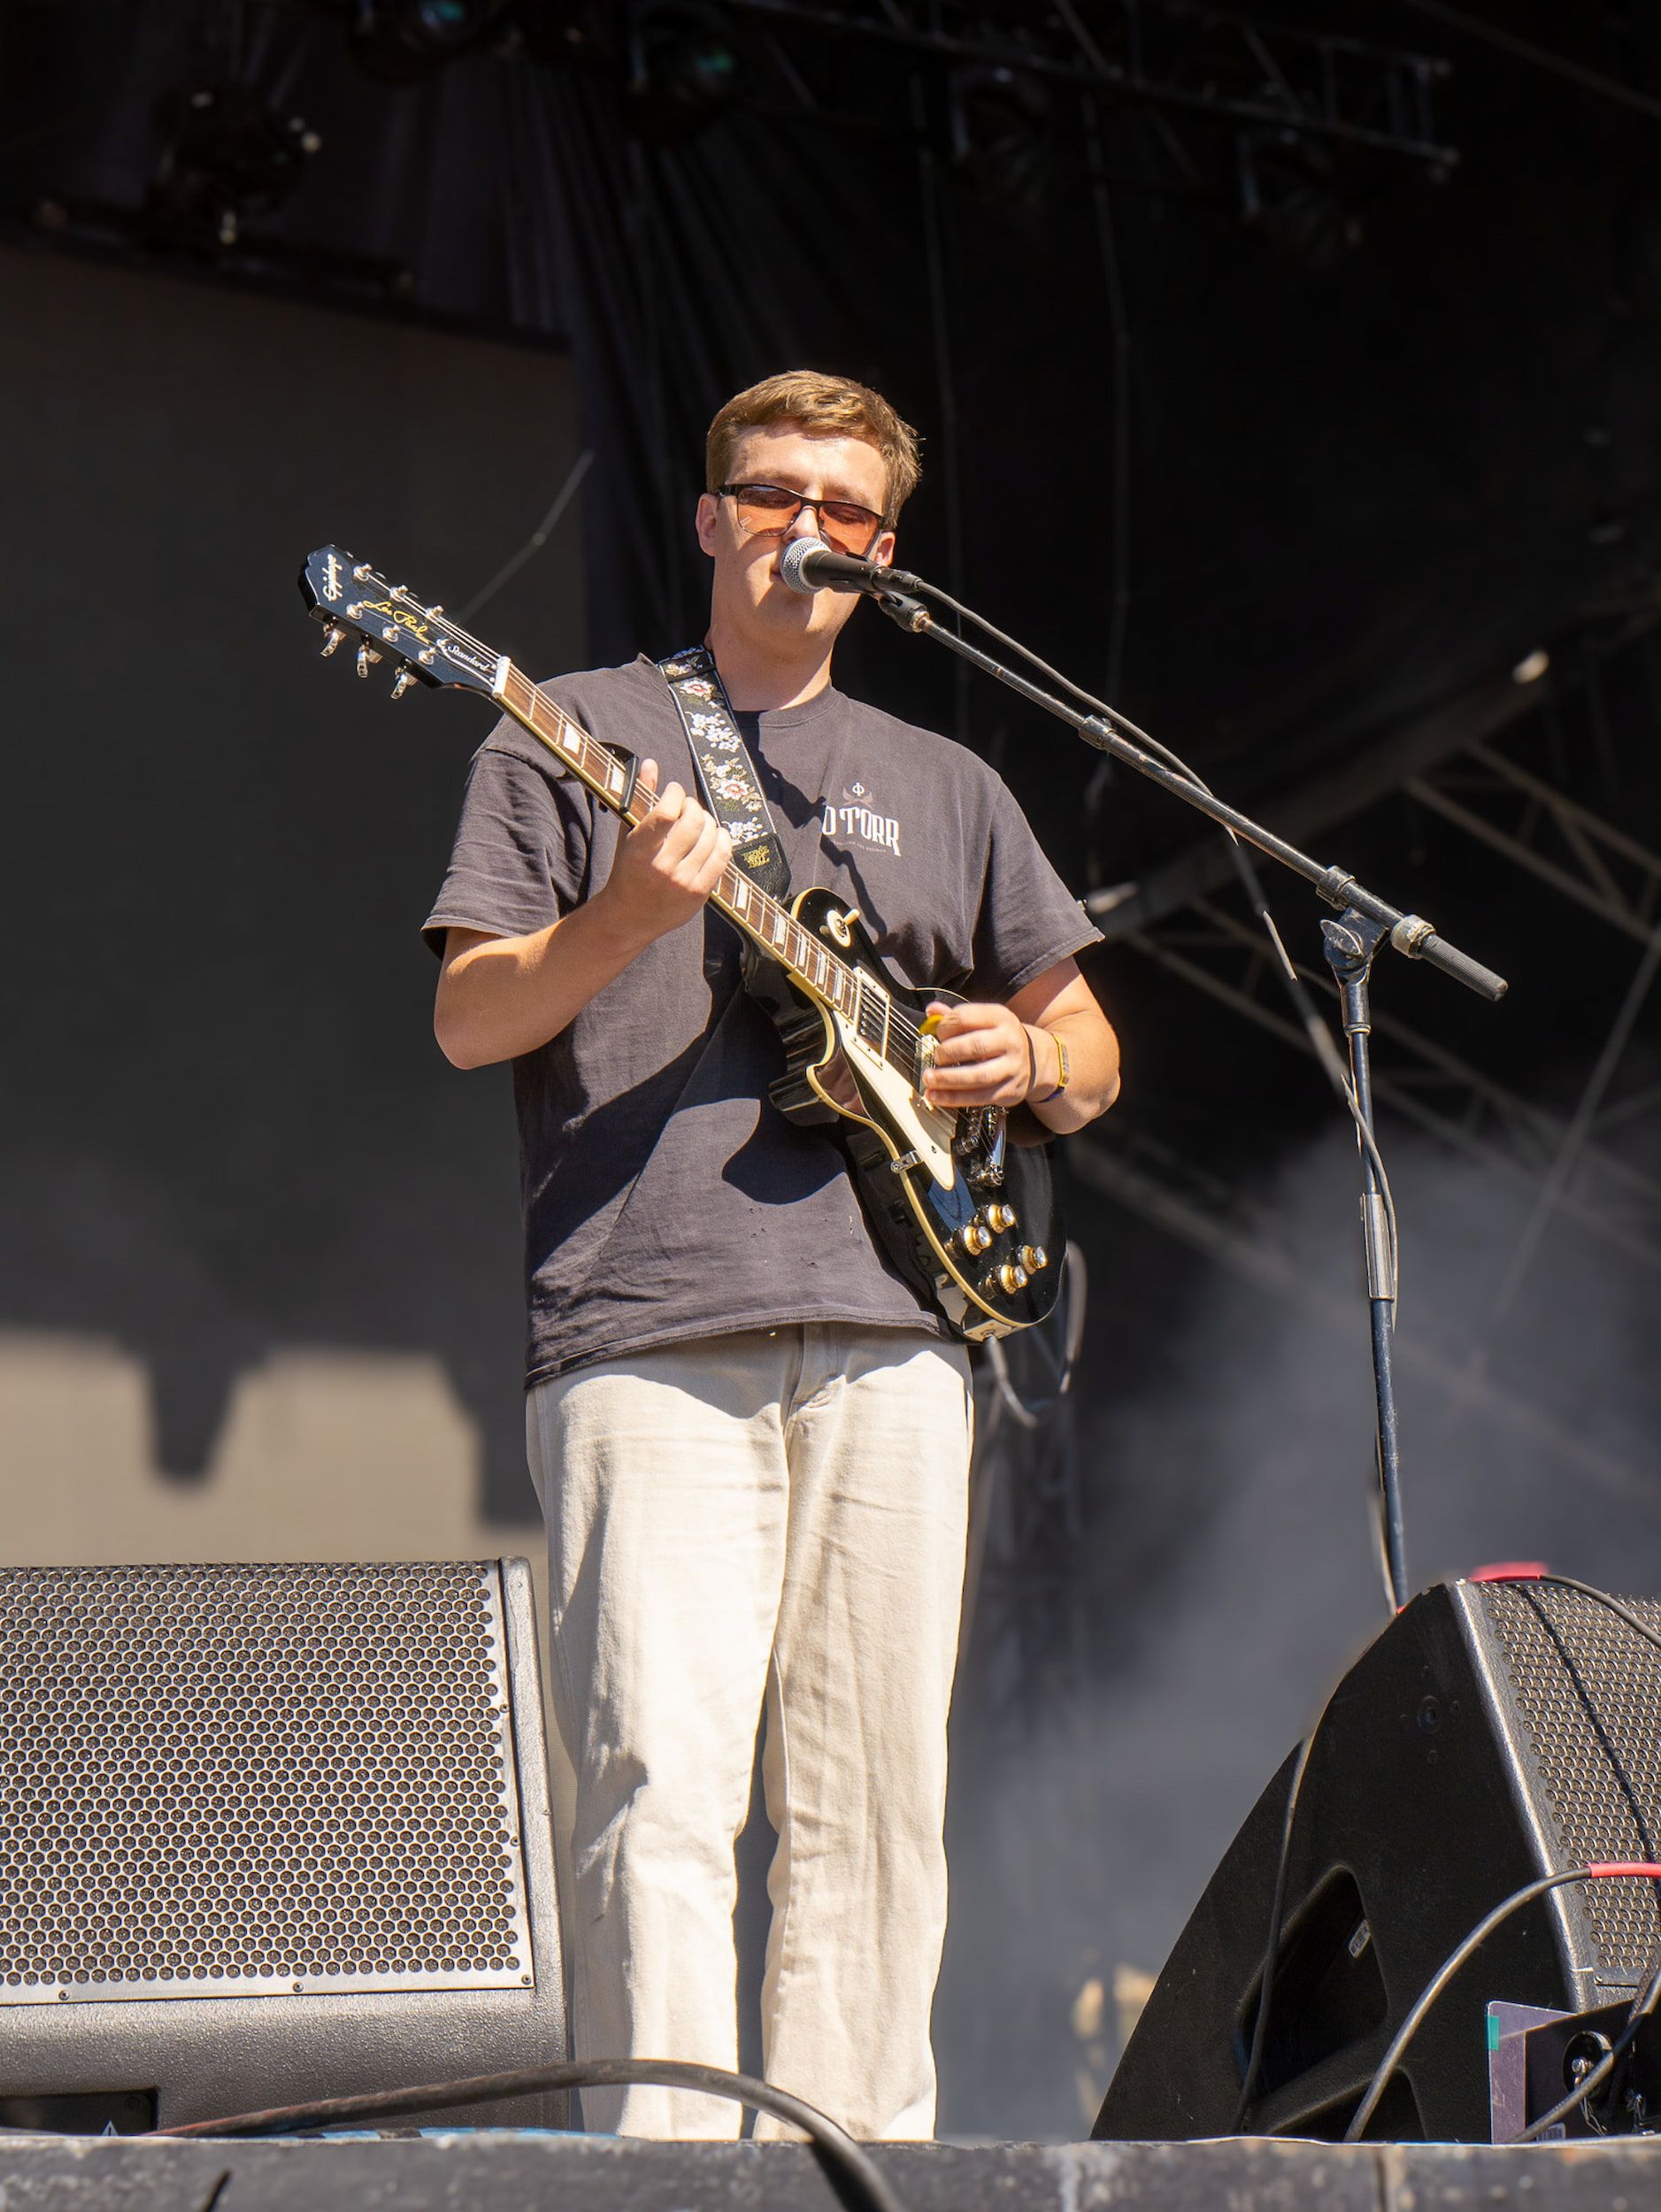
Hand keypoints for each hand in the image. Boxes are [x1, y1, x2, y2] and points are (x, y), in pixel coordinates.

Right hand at [596, 759, 731, 946]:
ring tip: (699, 821)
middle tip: (687, 806)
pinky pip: (722, 857)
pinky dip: (723, 840)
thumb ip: (640, 798)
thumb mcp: (627, 834)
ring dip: (709, 821)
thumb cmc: (628, 870)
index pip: (666, 813)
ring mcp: (683, 882)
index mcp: (639, 850)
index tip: (673, 791)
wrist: (629, 917)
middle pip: (694, 821)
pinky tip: (716, 835)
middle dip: (693, 805)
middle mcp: (662, 867)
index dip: (675, 793)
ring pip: (711, 837)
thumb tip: (650, 763)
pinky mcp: (699, 894)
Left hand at [920, 1000, 1036, 1108]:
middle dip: (947, 1052)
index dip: (945, 1026)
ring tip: (929, 1078)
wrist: (1035, 1059)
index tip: (937, 1034)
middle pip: (975, 1046)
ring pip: (978, 1076)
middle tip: (935, 1057)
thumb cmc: (1000, 1038)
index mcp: (1001, 1017)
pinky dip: (954, 1098)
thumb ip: (957, 1017)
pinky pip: (979, 1097)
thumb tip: (931, 1011)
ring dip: (948, 1079)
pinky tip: (936, 1096)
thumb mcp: (985, 1021)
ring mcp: (1012, 1067)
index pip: (967, 1017)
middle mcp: (1010, 1041)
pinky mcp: (1009, 1090)